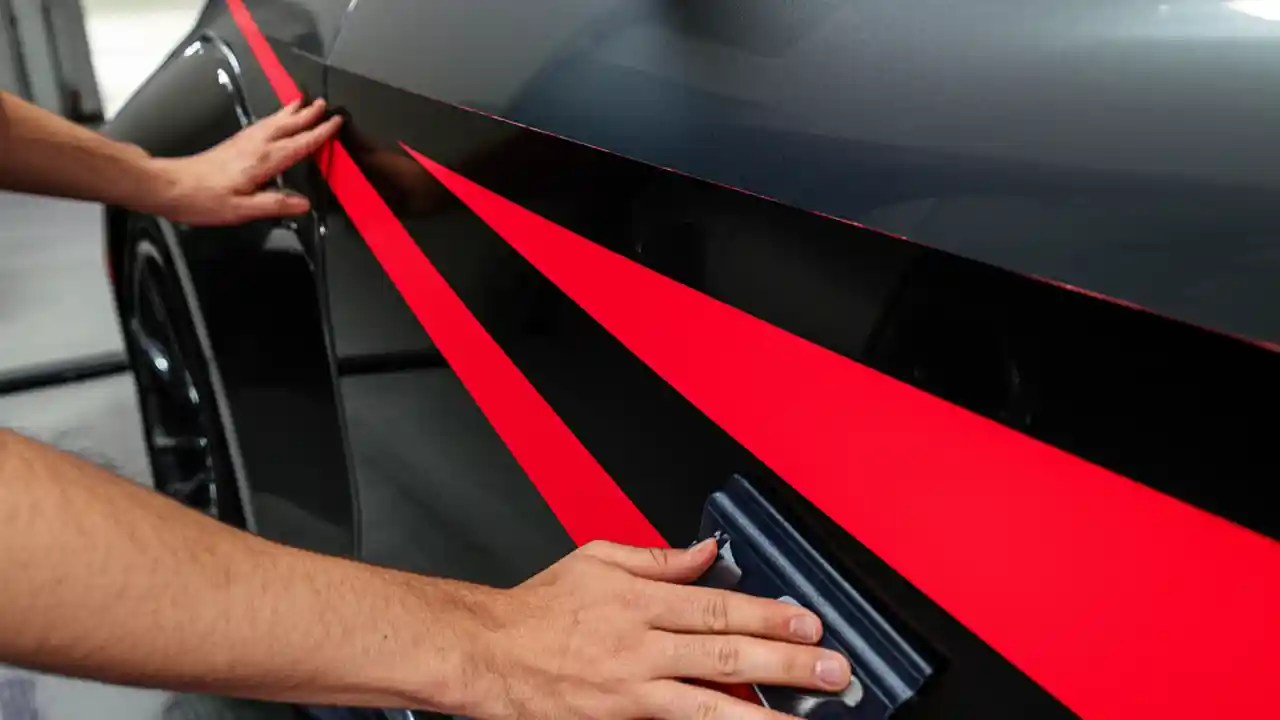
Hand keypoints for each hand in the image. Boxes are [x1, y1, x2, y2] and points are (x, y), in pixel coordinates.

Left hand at [141, 98, 341, 225]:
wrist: (169, 186)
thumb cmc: (205, 200)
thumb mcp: (242, 209)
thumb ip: (275, 205)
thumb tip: (305, 204)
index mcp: (263, 161)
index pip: (299, 144)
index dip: (319, 134)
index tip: (336, 122)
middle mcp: (256, 146)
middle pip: (287, 126)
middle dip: (307, 115)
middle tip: (324, 104)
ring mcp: (243, 142)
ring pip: (273, 122)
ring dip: (291, 112)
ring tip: (303, 102)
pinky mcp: (234, 143)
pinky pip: (262, 125)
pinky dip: (274, 118)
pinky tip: (275, 119)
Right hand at [467, 539, 851, 719]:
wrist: (486, 653)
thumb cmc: (537, 609)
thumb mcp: (596, 559)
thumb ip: (658, 558)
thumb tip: (706, 551)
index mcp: (637, 599)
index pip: (717, 606)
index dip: (768, 614)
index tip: (807, 620)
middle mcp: (640, 646)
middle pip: (725, 655)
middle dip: (785, 662)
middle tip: (832, 670)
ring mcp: (632, 690)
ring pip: (708, 705)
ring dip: (762, 713)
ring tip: (804, 719)